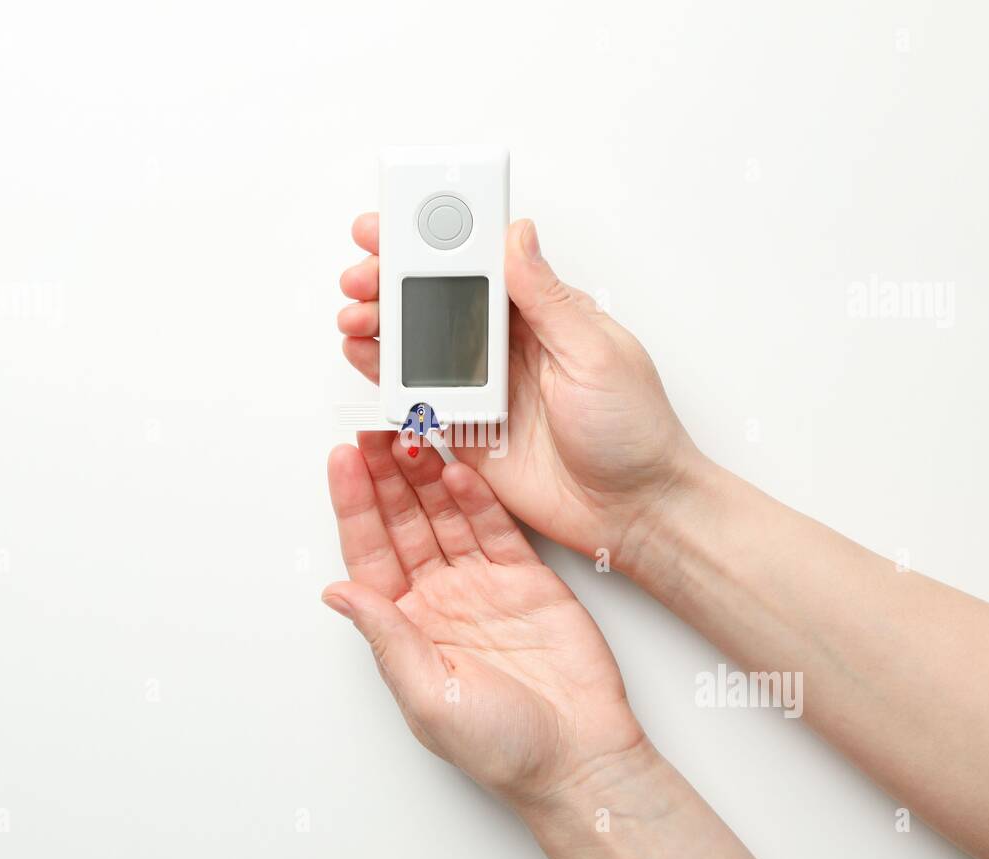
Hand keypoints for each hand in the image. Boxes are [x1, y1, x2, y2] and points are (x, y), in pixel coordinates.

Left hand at [321, 432, 645, 805]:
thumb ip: (386, 636)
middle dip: (385, 476)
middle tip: (375, 428)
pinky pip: (494, 528)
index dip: (353, 506)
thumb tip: (337, 593)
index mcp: (406, 628)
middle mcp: (439, 601)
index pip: (369, 553)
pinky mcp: (527, 579)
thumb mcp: (426, 695)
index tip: (342, 461)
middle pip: (403, 524)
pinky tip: (460, 469)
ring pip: (445, 517)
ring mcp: (482, 586)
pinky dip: (478, 498)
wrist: (579, 756)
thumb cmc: (503, 746)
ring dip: (426, 475)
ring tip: (413, 431)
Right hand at [338, 214, 702, 569]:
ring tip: (355, 314)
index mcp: (543, 314)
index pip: (482, 261)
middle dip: (394, 277)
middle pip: (439, 296)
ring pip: (420, 341)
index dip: (438, 238)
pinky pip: (416, 394)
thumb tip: (517, 236)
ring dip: (382, 322)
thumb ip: (548, 298)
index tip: (399, 220)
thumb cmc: (633, 432)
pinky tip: (362, 355)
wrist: (632, 510)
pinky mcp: (466, 427)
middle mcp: (509, 344)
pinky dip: (384, 373)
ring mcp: (484, 385)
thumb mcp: (596, 353)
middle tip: (364, 270)